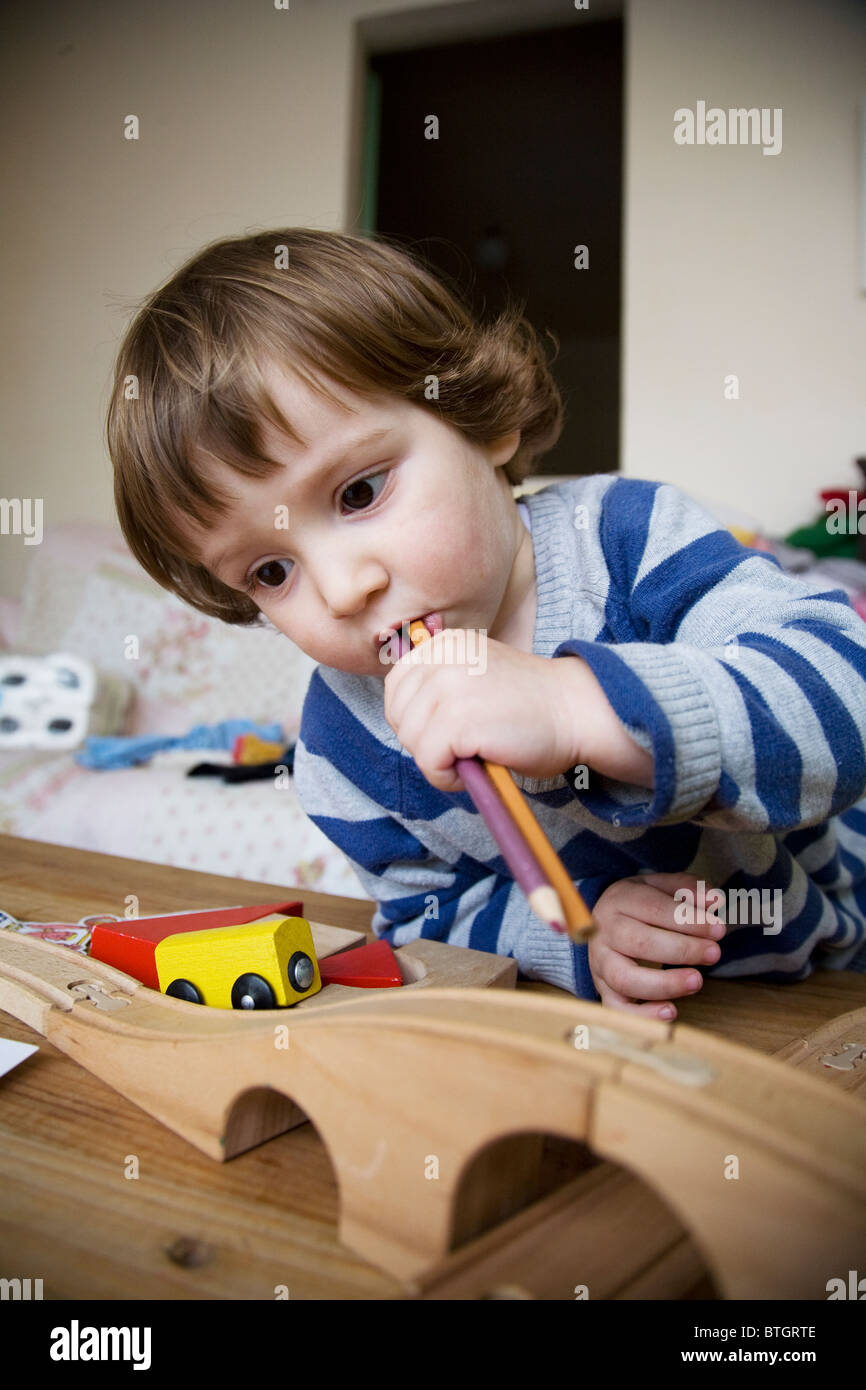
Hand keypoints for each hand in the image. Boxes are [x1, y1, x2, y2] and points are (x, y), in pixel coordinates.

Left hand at [382, 630, 576, 792]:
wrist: (577, 711)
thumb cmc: (531, 705)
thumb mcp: (476, 674)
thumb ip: (441, 683)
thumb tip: (405, 719)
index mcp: (444, 643)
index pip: (396, 687)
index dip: (415, 719)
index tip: (448, 729)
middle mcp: (442, 657)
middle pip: (399, 716)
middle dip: (424, 741)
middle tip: (464, 746)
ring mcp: (448, 687)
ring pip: (412, 741)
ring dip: (438, 761)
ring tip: (475, 756)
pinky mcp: (457, 720)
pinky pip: (429, 763)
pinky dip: (448, 778)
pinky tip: (478, 767)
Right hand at [588, 873, 726, 1020]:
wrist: (602, 922)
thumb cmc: (639, 905)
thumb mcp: (660, 887)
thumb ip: (687, 889)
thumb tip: (715, 900)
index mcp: (619, 900)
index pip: (652, 907)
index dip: (688, 919)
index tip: (718, 929)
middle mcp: (604, 931)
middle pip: (638, 942)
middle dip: (682, 949)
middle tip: (714, 953)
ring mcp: (600, 962)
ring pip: (625, 978)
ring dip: (664, 983)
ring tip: (697, 981)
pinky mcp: (603, 988)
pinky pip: (617, 1008)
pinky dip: (643, 1014)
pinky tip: (672, 1011)